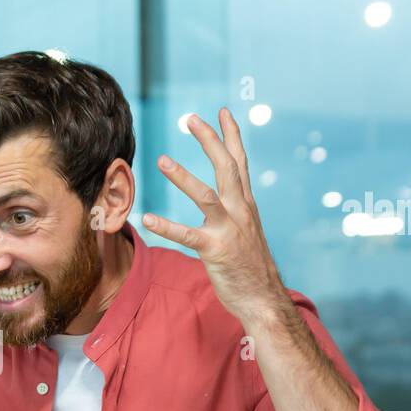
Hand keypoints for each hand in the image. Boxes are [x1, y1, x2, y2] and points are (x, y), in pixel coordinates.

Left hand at [141, 108, 288, 325]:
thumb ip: (235, 212)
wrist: (264, 299)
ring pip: (206, 196)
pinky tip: (147, 219)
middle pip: (226, 167)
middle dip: (210, 140)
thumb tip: (225, 201)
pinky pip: (187, 236)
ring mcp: (229, 230)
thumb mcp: (246, 232)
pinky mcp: (215, 251)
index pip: (240, 162)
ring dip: (183, 177)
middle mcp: (241, 211)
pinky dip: (166, 226)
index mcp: (246, 205)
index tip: (221, 111)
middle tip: (190, 118)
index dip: (231, 135)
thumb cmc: (251, 267)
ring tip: (161, 160)